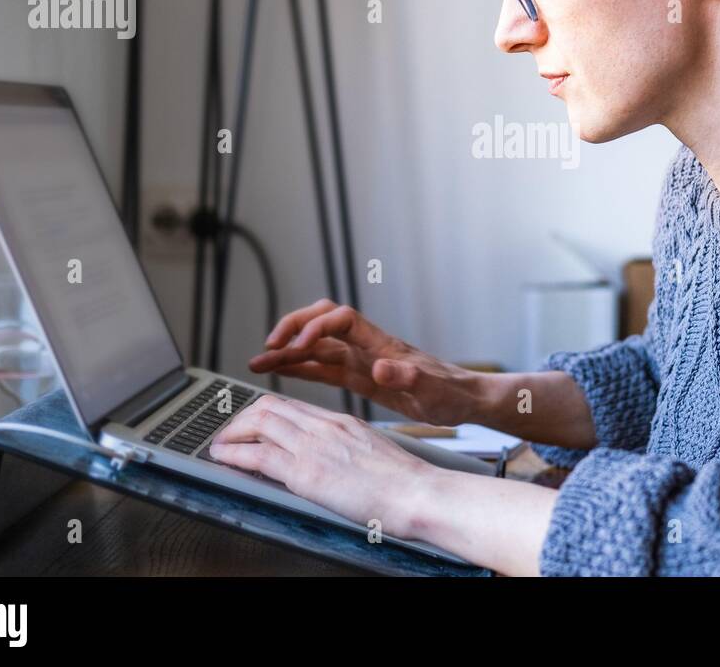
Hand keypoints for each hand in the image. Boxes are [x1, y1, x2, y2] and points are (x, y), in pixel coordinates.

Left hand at [208, 394, 434, 539]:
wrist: (417, 492)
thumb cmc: (404, 483)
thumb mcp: (372, 453)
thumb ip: (347, 450)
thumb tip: (334, 462)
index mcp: (341, 422)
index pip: (292, 406)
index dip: (264, 413)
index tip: (251, 424)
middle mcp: (324, 427)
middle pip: (270, 407)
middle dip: (242, 419)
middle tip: (228, 434)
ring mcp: (314, 446)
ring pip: (259, 423)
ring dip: (231, 434)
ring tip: (219, 445)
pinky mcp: (306, 472)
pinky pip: (258, 456)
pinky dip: (233, 454)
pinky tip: (222, 458)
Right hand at [249, 300, 483, 426]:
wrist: (462, 399)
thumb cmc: (451, 392)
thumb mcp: (432, 390)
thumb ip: (408, 378)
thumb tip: (383, 367)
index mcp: (382, 344)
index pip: (342, 320)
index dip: (317, 328)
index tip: (299, 346)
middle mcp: (366, 347)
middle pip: (321, 323)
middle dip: (293, 329)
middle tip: (268, 347)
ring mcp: (360, 360)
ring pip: (316, 347)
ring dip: (288, 352)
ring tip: (258, 362)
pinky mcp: (358, 377)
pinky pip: (322, 368)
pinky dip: (300, 369)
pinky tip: (281, 374)